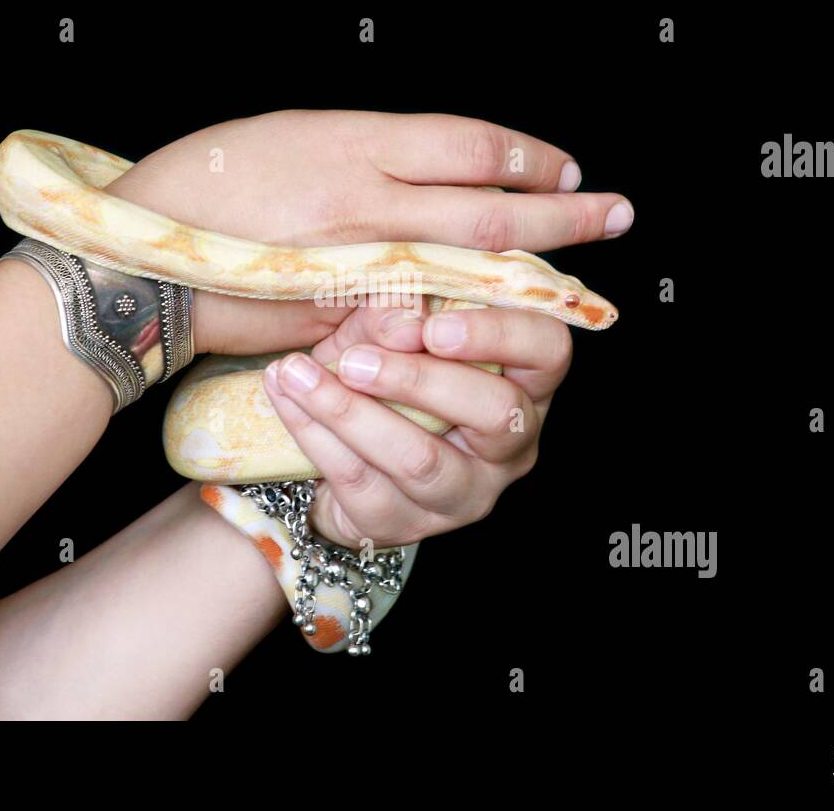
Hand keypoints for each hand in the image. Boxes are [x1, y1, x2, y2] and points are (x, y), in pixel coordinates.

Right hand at [103, 110, 632, 354]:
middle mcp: (368, 204)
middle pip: (490, 209)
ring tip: (578, 273)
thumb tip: (425, 183)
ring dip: (530, 272)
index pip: (469, 145)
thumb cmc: (203, 182)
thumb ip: (363, 160)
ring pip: (468, 270)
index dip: (527, 156)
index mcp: (354, 144)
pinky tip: (496, 321)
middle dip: (563, 213)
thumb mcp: (288, 139)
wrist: (137, 263)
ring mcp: (358, 270)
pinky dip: (463, 318)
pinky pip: (419, 319)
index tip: (565, 165)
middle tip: (617, 213)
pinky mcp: (341, 323)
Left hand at [257, 300, 573, 547]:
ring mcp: (464, 493)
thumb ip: (397, 308)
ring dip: (351, 411)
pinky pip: (362, 484)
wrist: (329, 438)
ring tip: (297, 373)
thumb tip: (403, 319)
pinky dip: (316, 435)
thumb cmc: (378, 363)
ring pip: (421, 459)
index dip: (499, 335)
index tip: (434, 325)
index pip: (547, 352)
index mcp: (524, 381)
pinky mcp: (407, 525)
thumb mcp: (386, 322)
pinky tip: (286, 399)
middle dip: (420, 380)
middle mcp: (509, 446)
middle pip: (496, 413)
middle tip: (356, 359)